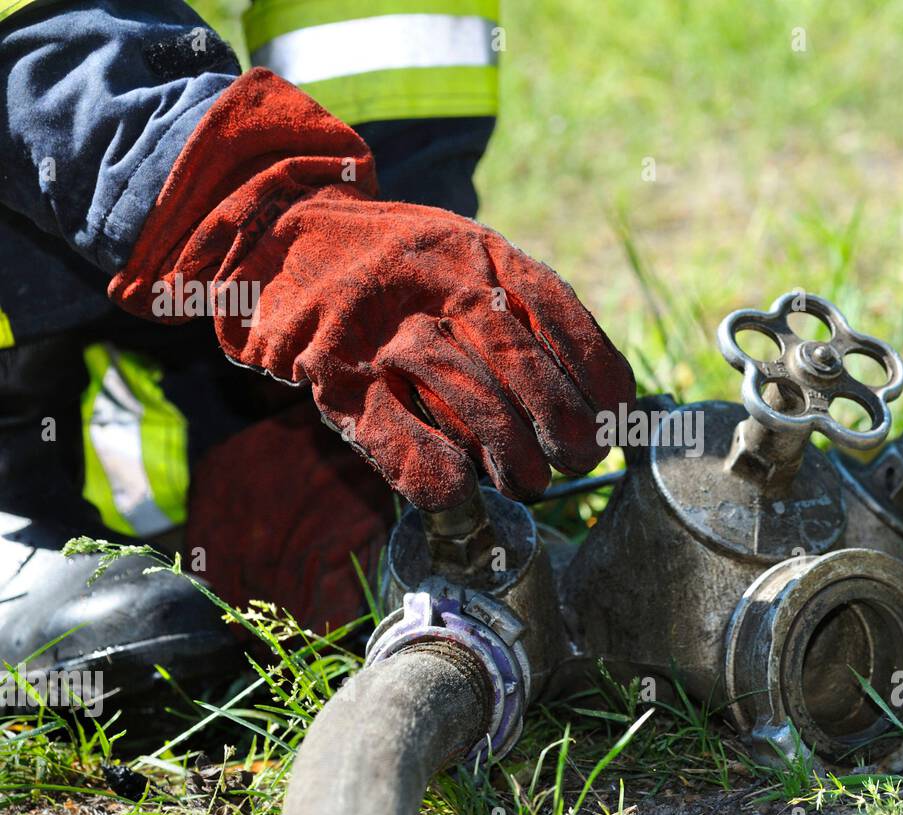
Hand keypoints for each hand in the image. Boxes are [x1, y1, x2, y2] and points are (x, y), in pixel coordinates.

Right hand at [110, 69, 633, 510]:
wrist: (281, 230)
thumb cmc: (397, 263)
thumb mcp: (469, 255)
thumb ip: (525, 308)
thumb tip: (596, 393)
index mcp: (485, 255)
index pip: (565, 321)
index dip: (601, 381)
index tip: (616, 419)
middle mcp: (442, 284)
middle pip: (525, 367)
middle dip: (566, 428)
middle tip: (578, 460)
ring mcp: (387, 328)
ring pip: (470, 399)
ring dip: (512, 455)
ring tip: (529, 481)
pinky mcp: (337, 373)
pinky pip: (399, 434)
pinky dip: (437, 472)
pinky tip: (461, 491)